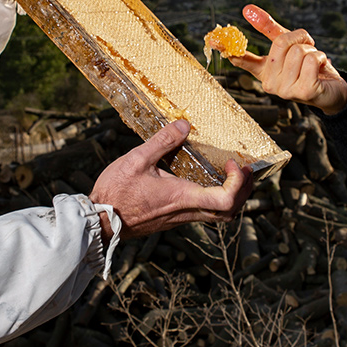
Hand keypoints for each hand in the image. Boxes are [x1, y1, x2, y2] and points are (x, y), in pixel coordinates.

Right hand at [89, 120, 251, 235]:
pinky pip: (205, 213)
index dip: (238, 182)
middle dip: (244, 190)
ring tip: (231, 176)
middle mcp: (186, 211)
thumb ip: (162, 142)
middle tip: (245, 170)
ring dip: (233, 196)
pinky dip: (216, 199)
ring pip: (220, 215)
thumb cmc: (116, 193)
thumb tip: (183, 126)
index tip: (232, 163)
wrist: (101, 220)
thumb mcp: (136, 160)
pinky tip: (205, 183)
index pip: (226, 200)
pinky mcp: (174, 219)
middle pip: (231, 211)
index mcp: (182, 197)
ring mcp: (181, 218)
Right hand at [228, 5, 346, 114]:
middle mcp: (269, 84)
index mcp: (263, 71)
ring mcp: (285, 91)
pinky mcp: (304, 92)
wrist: (333, 89)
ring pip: (298, 51)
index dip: (227, 47)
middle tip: (307, 45)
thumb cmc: (309, 66)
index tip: (212, 38)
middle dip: (300, 38)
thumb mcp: (289, 43)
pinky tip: (320, 68)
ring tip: (313, 62)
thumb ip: (268, 28)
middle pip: (280, 43)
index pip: (242, 58)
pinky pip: (310, 60)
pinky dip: (320, 57)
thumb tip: (247, 9)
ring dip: (312, 50)